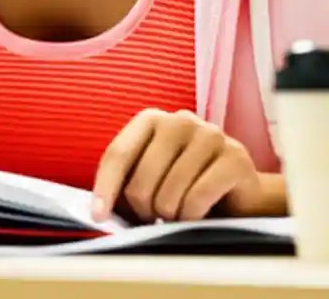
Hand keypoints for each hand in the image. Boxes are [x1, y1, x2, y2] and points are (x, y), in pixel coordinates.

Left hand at [91, 109, 267, 222]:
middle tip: (152, 217)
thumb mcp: (150, 179)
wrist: (241, 194)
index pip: (118, 154)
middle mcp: (180, 121)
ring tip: (175, 216)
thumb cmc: (185, 186)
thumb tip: (98, 211)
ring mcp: (210, 135)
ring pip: (170, 189)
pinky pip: (197, 197)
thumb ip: (124, 185)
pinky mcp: (235, 158)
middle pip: (142, 176)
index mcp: (151, 120)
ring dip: (169, 214)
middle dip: (143, 208)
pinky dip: (191, 216)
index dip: (105, 188)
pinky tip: (195, 216)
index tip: (97, 216)